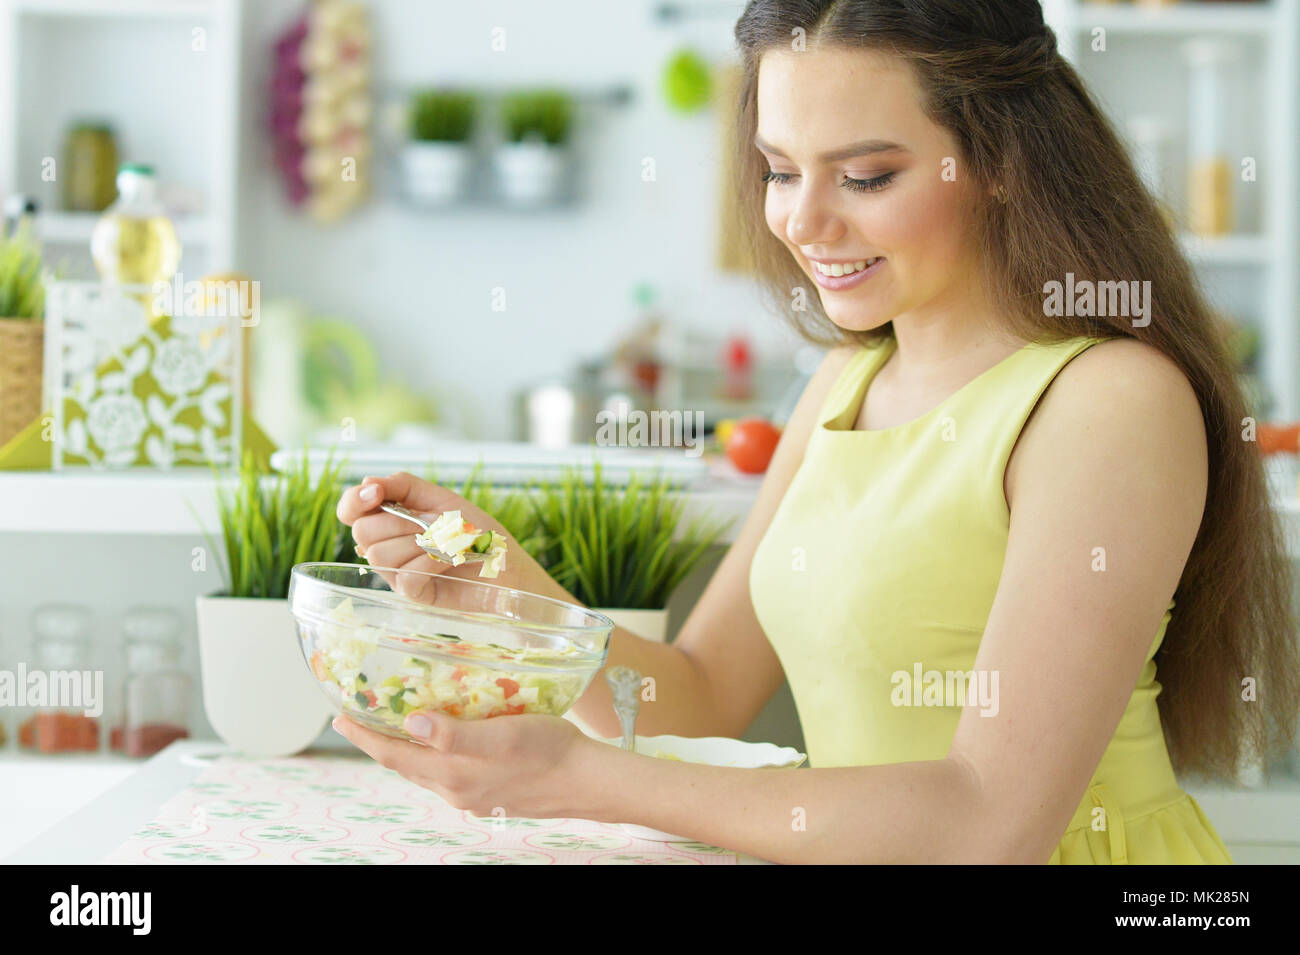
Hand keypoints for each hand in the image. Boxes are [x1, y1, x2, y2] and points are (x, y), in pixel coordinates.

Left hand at [331, 711, 603, 819]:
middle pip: (406, 764)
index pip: (393, 756)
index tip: (339, 717)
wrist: (586, 780)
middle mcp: (456, 790)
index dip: (364, 736)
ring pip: (428, 769)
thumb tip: (410, 722)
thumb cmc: (549, 750)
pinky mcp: (491, 793)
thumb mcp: (501, 733)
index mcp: (452, 775)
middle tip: (362, 714)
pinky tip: (447, 737)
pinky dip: (436, 754)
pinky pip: (451, 772)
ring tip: (398, 721)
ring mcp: (473, 795)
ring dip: (408, 747)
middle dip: (381, 740)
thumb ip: (453, 733)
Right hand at [336, 471, 567, 602]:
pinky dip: (430, 565)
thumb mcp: (443, 500)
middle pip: (363, 532)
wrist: (509, 566)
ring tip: (447, 545)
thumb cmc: (479, 531)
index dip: (353, 501)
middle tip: (432, 525)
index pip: (350, 510)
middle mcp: (388, 546)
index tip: (375, 494)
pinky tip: (449, 564)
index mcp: (391, 519)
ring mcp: (398, 572)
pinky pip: (404, 578)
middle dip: (400, 523)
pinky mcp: (414, 595)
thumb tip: (367, 480)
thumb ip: (404, 486)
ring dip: (421, 544)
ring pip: (380, 556)